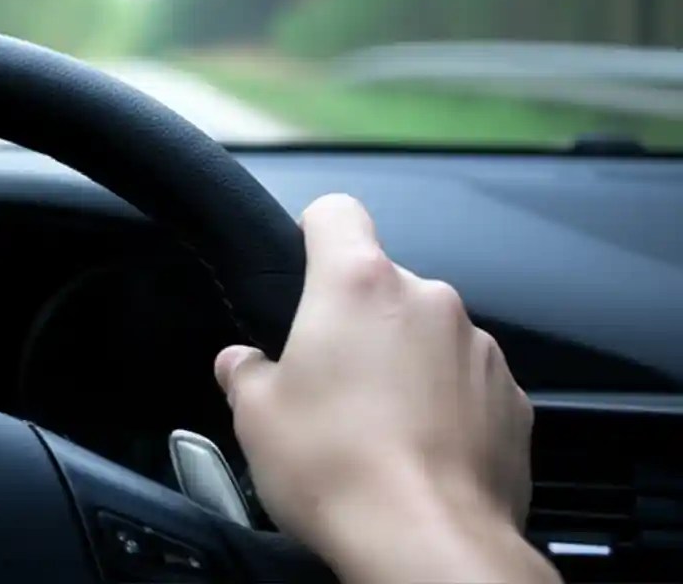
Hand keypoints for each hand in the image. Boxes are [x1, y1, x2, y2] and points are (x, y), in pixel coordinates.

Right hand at [215, 194, 557, 582]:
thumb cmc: (335, 468)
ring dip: (404, 365)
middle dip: (357, 323)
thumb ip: (245, 373)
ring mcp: (477, 348)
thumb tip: (243, 365)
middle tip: (328, 383)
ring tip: (376, 430)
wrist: (425, 543)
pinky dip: (445, 406)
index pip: (336, 211)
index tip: (305, 264)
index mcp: (357, 285)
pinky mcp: (512, 398)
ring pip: (427, 336)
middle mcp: (426, 300)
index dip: (314, 231)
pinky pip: (467, 383)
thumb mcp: (255, 416)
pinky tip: (419, 453)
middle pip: (382, 285)